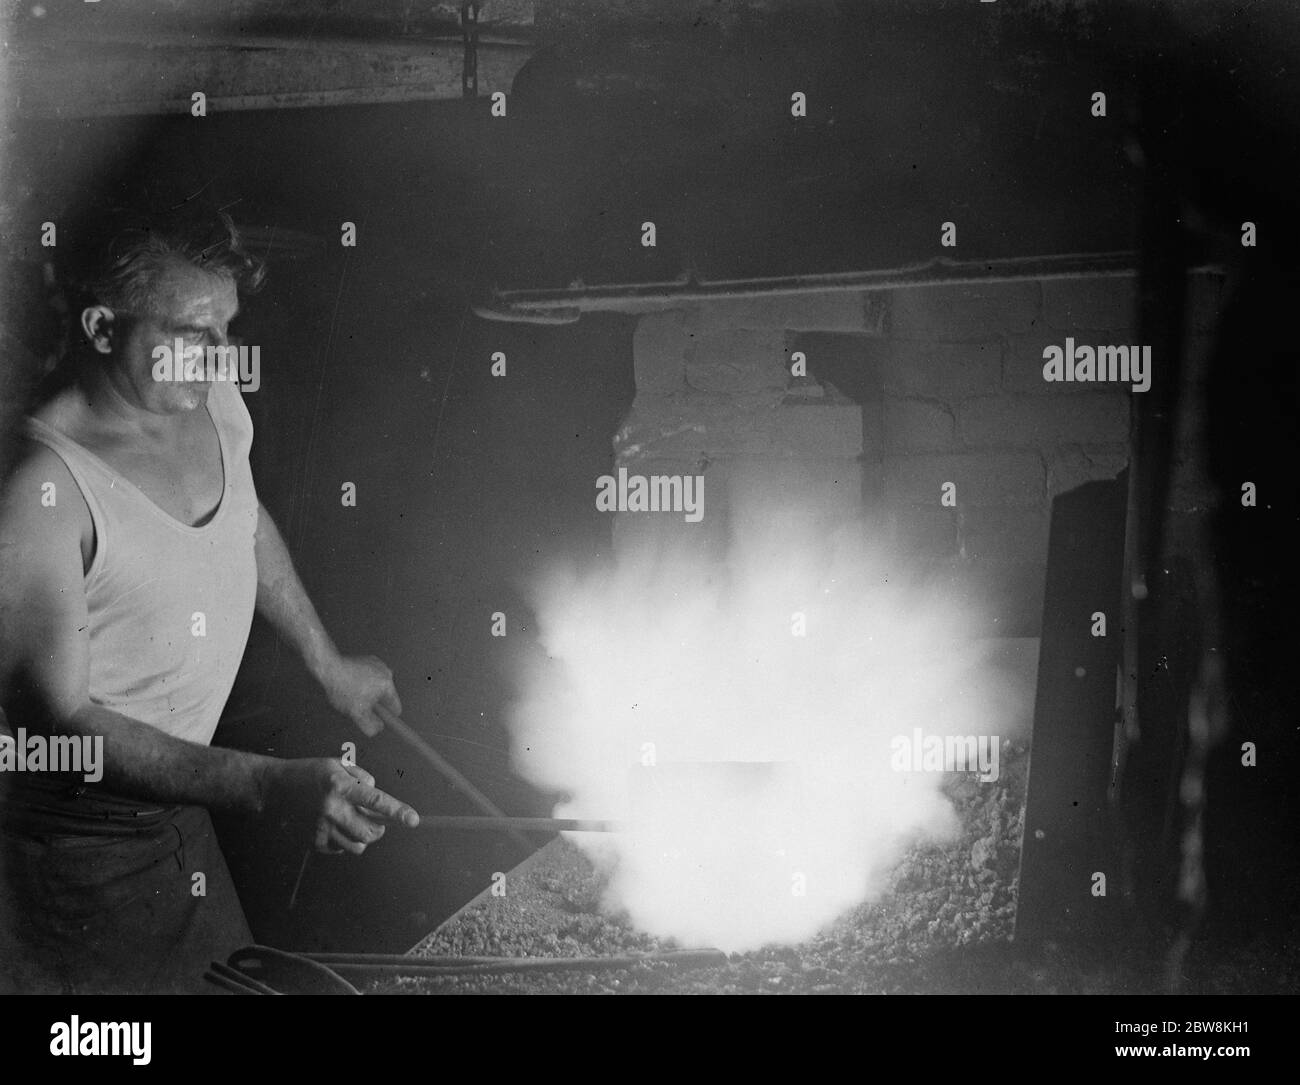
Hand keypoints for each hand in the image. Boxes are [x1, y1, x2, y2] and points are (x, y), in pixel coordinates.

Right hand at [269, 758, 418, 855]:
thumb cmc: (311, 772)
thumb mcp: (338, 764)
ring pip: (358, 845)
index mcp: (340, 787)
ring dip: (362, 835)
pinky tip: (338, 827)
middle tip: (375, 819)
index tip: (413, 820)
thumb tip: (374, 794)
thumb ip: (361, 778)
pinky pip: (341, 850)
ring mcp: (321, 827)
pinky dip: (345, 841)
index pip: (376, 801)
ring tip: (354, 821)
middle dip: (379, 828)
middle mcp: (332, 809)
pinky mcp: (314, 840)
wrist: (276, 786)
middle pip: (370, 832)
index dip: (397, 811)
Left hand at [319, 654, 400, 737]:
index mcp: (387, 685)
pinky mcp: (370, 659)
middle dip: (375, 704)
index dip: (389, 717)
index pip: (395, 708)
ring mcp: (379, 665)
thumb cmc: (343, 688)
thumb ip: (370, 725)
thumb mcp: (357, 714)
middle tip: (359, 705)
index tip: (382, 721)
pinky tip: (351, 683)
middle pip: (386, 697)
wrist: (330, 667)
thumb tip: (378, 728)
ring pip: (377, 687)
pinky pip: (371, 677)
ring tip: (352, 693)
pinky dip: (364, 682)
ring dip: (368, 693)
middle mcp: (387, 673)